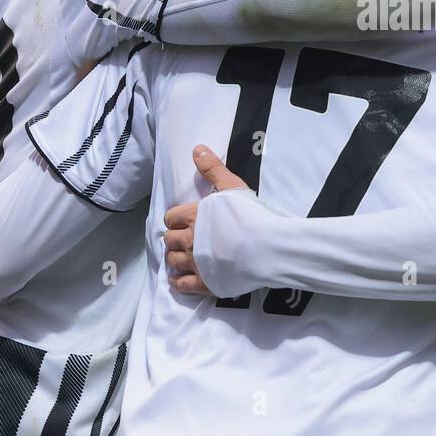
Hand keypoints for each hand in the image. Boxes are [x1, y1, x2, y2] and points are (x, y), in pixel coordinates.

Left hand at [163, 146, 247, 295]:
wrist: (266, 247)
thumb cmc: (250, 215)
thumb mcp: (232, 186)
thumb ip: (213, 169)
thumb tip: (196, 149)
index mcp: (192, 216)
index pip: (171, 218)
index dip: (176, 219)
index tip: (184, 221)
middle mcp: (188, 240)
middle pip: (169, 240)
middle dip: (175, 238)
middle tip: (185, 238)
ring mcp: (195, 263)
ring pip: (173, 261)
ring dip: (175, 258)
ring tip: (183, 257)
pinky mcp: (204, 283)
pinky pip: (182, 285)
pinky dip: (178, 282)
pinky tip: (180, 280)